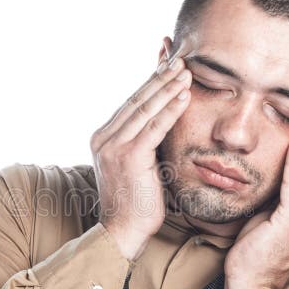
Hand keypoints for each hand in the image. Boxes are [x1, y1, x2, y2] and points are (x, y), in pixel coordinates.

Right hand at [91, 54, 191, 259]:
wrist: (122, 231)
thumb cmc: (134, 202)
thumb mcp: (136, 165)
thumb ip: (142, 142)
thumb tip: (161, 122)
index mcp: (103, 137)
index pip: (131, 103)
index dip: (150, 82)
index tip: (167, 64)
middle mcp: (104, 138)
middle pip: (137, 100)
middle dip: (160, 77)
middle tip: (179, 58)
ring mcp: (114, 146)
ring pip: (145, 109)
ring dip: (168, 87)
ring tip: (186, 70)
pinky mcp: (129, 156)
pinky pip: (154, 127)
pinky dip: (171, 109)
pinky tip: (184, 96)